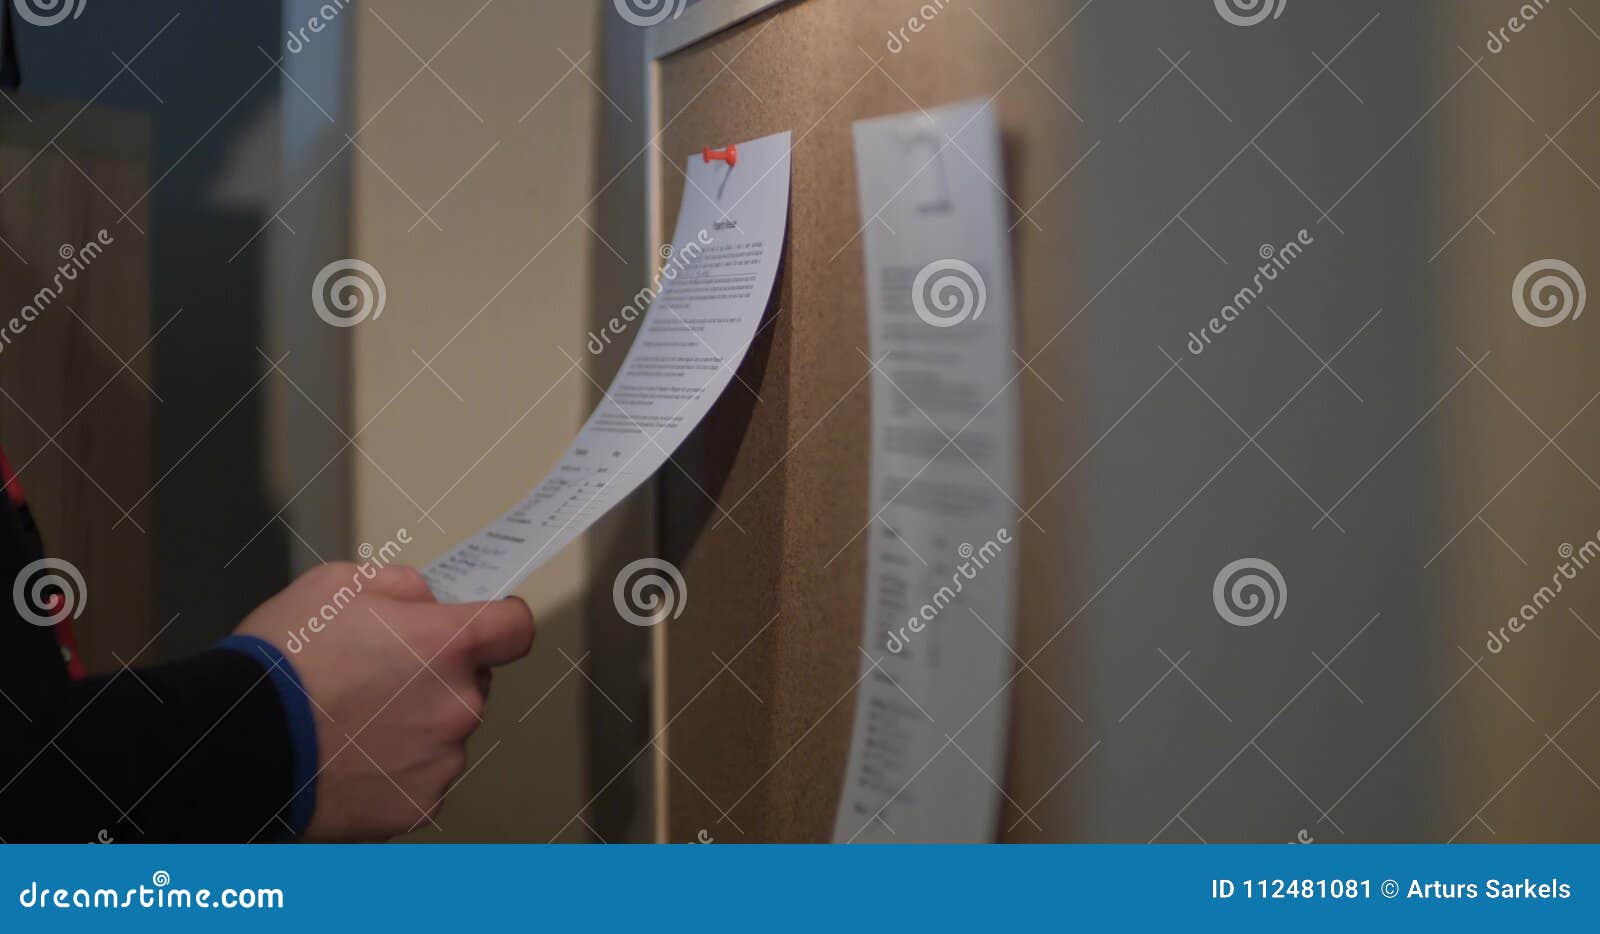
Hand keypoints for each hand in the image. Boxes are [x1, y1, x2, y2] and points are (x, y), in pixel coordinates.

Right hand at [234, 563, 534, 840]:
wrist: (237, 747)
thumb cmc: (280, 664)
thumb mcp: (336, 585)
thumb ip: (402, 586)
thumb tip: (427, 601)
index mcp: (447, 644)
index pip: (515, 628)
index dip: (499, 624)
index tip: (486, 627)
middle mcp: (458, 704)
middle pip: (472, 683)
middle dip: (437, 677)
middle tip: (378, 678)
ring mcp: (441, 760)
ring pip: (445, 734)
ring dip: (416, 727)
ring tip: (353, 723)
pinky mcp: (417, 805)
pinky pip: (421, 778)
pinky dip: (395, 771)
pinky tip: (350, 757)